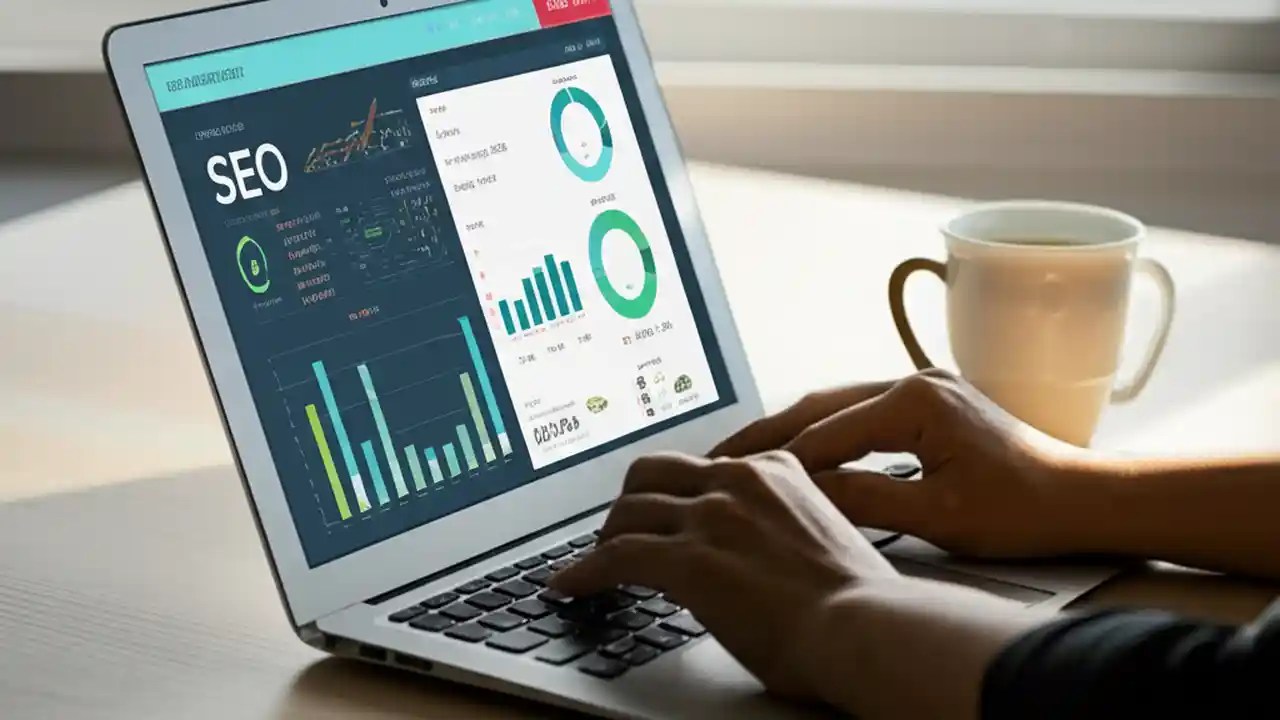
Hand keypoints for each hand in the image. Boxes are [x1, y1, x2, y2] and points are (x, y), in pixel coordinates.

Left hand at [549, 451, 897, 698]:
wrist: (866, 628)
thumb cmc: (859, 602)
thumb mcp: (822, 536)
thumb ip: (784, 525)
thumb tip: (762, 551)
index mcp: (773, 470)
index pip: (702, 466)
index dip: (671, 491)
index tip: (660, 508)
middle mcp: (736, 481)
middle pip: (653, 472)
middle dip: (629, 501)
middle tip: (619, 530)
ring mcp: (710, 517)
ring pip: (628, 511)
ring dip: (604, 537)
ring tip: (593, 562)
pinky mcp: (687, 559)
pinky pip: (615, 557)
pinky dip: (584, 571)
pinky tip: (570, 586)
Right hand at [713, 370, 1084, 558]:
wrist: (1084, 499)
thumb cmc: (1024, 509)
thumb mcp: (936, 514)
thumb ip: (863, 498)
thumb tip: (800, 493)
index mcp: (915, 401)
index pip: (825, 433)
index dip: (777, 462)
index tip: (732, 482)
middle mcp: (915, 382)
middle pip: (820, 406)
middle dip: (767, 433)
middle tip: (715, 456)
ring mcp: (924, 389)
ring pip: (837, 406)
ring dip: (792, 431)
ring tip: (745, 454)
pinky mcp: (931, 405)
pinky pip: (862, 414)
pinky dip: (826, 433)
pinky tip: (802, 454)